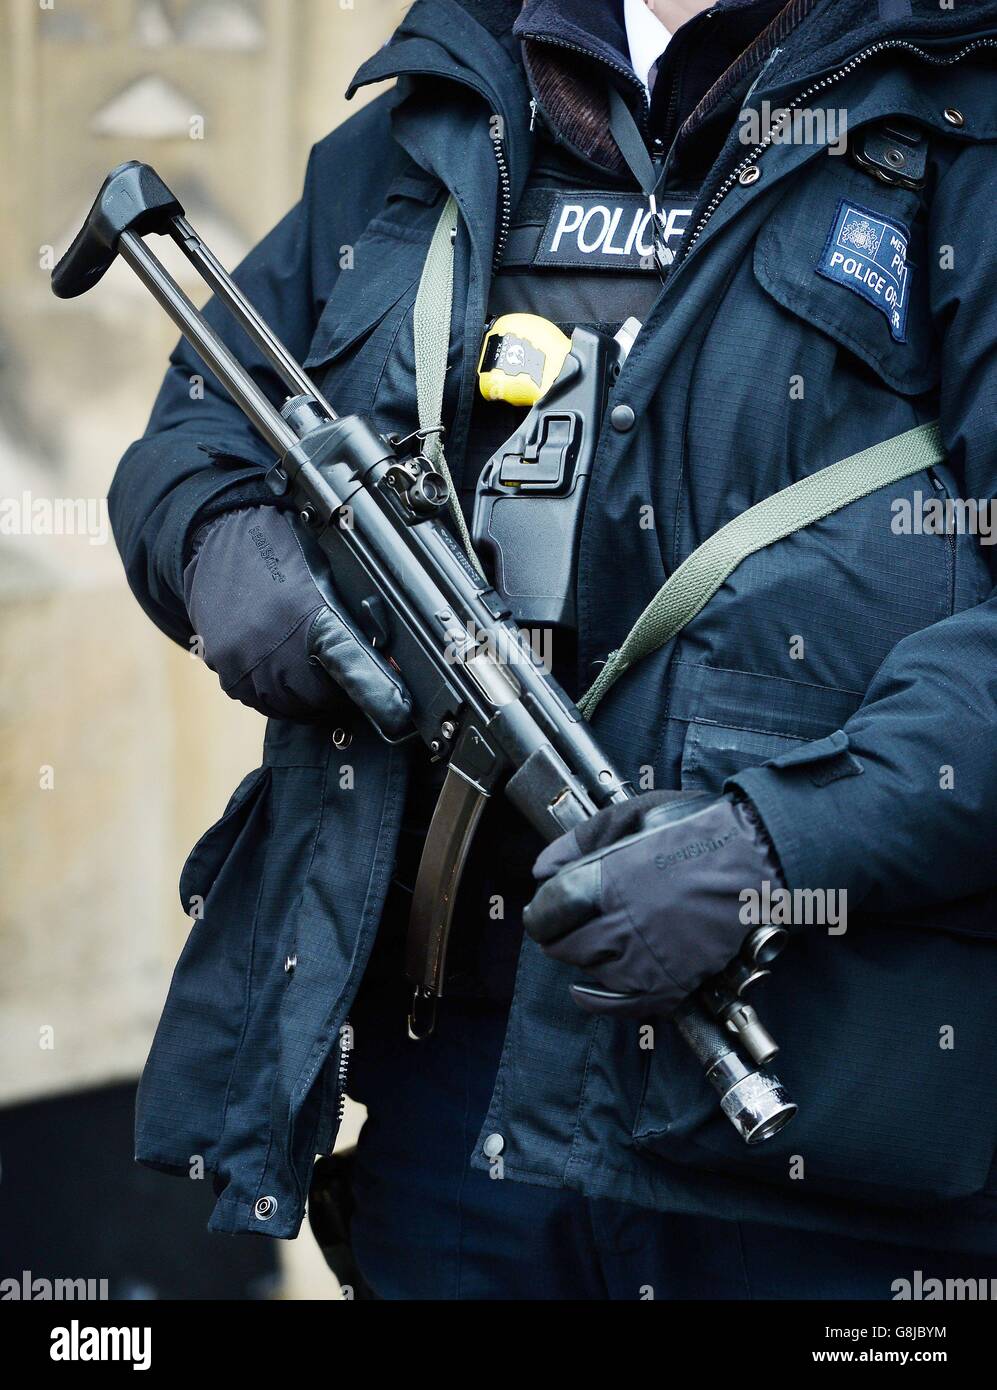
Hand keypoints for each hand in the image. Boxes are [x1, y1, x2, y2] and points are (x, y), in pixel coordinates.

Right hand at [183, 504, 410, 731]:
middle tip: (334, 663)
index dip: (382, 698)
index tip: (398, 714)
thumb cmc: (284, 552)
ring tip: (301, 657)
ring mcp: (249, 665)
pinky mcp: (227, 674)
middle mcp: (279, 649)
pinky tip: (276, 660)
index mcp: (315, 619)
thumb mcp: (329, 578)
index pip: (356, 671)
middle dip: (335, 688)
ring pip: (292, 706)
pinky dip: (275, 689)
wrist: (222, 536)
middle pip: (323, 699)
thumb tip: (389, 661)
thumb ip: (355, 625)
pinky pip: (261, 700)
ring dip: (303, 693)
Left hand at [522, 790, 783, 1016]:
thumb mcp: (629, 816)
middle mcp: (622, 925)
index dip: (540, 910)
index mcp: (607, 881)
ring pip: (589, 970)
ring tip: (603, 934)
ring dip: (586, 955)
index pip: (548, 912)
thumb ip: (578, 843)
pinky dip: (598, 998)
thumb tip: (542, 870)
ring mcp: (646, 960)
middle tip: (570, 921)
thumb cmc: (693, 830)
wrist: (754, 857)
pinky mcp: (669, 984)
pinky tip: (586, 988)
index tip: (544, 908)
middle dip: (557, 933)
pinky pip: (619, 1005)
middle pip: (562, 946)